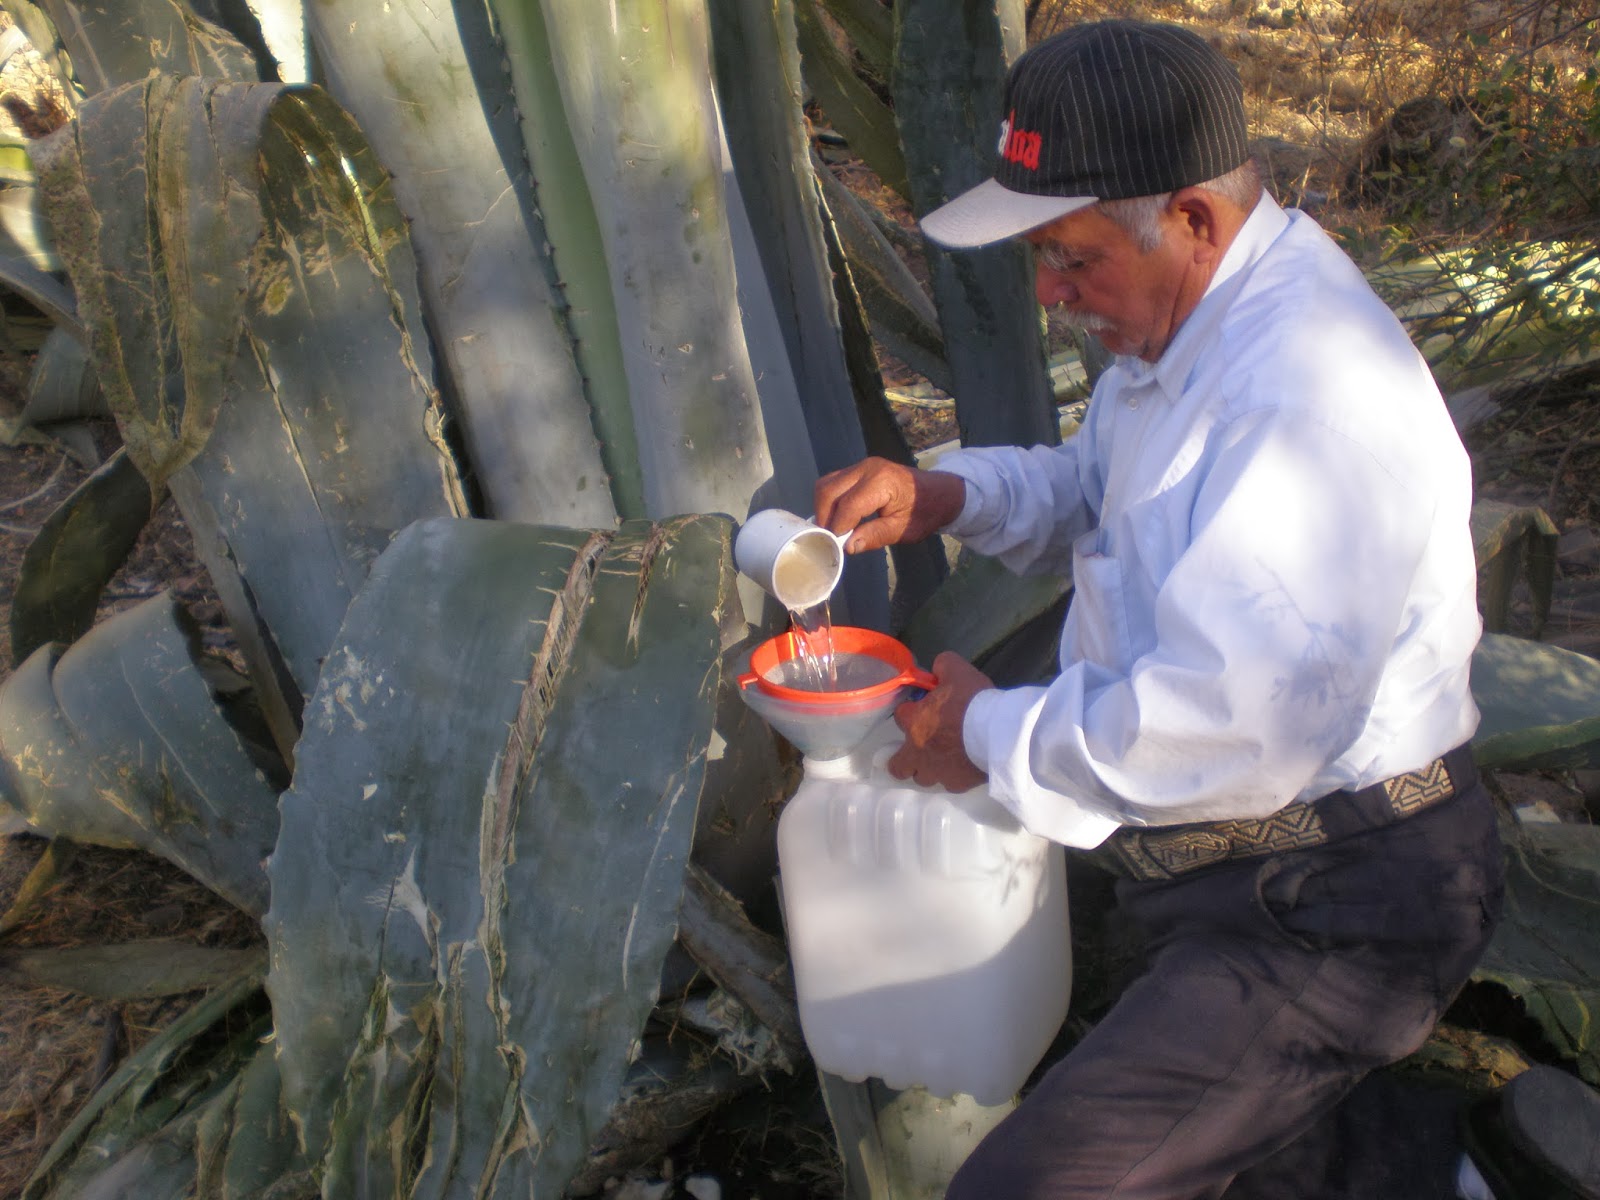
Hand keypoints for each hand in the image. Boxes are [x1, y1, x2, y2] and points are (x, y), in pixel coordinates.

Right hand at [813, 457, 965, 553]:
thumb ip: (875, 536)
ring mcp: (861, 466)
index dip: (838, 528)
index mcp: (881, 482)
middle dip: (824, 517)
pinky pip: (834, 482)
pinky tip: (839, 517)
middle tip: (830, 538)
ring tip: (833, 528)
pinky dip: (831, 500)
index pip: (848, 506)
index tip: (835, 546)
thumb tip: (847, 546)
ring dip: (824, 508)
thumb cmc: (923, 512)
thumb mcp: (902, 530)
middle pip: (828, 491)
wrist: (938, 492)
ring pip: (826, 484)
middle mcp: (866, 468)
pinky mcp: (858, 469)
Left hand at [887, 651, 991, 791]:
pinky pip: (949, 784)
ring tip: (944, 759)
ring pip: (923, 778)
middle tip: (922, 747)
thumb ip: (942, 665)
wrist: (998, 733)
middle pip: (899, 766)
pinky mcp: (957, 785)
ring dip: (929, 769)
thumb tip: (937, 669)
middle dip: (906, 758)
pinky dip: (954, 776)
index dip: (911, 711)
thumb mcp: (956, 669)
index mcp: (913, 722)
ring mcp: (937, 772)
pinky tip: (964, 767)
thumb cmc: (972, 701)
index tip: (924, 708)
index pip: (899, 716)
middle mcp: (918, 752)